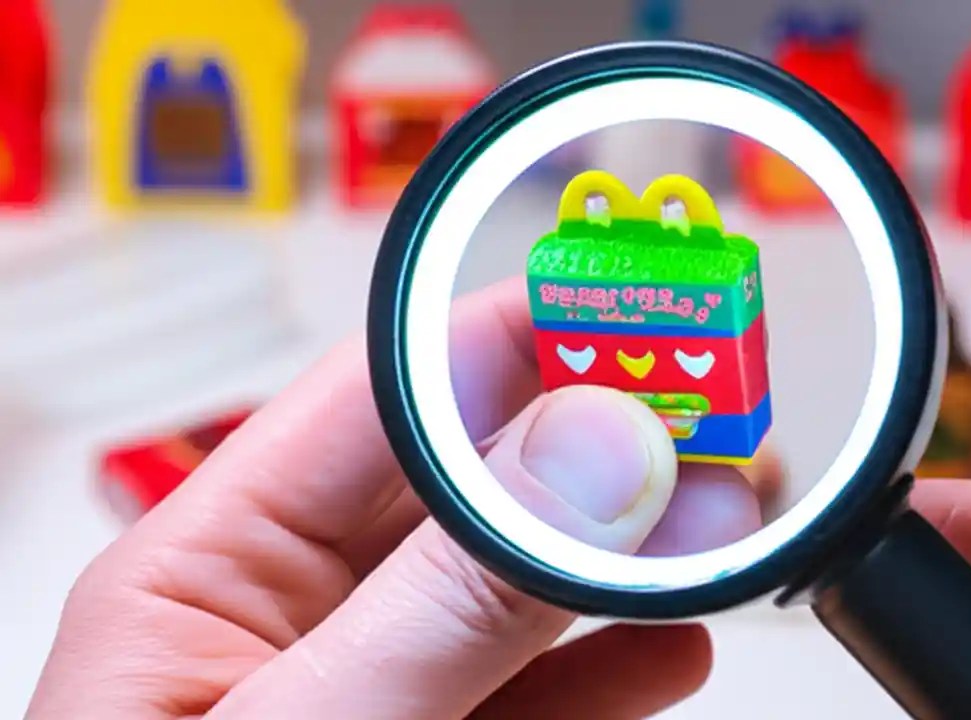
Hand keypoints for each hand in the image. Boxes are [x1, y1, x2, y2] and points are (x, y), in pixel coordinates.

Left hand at [27, 277, 778, 719]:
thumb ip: (442, 612)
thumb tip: (589, 456)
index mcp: (209, 575)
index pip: (380, 402)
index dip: (516, 342)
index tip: (639, 318)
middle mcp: (300, 622)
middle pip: (473, 483)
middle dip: (599, 439)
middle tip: (712, 417)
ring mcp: (382, 695)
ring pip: (525, 584)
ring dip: (633, 546)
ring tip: (725, 515)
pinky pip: (548, 690)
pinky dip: (625, 659)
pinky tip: (680, 637)